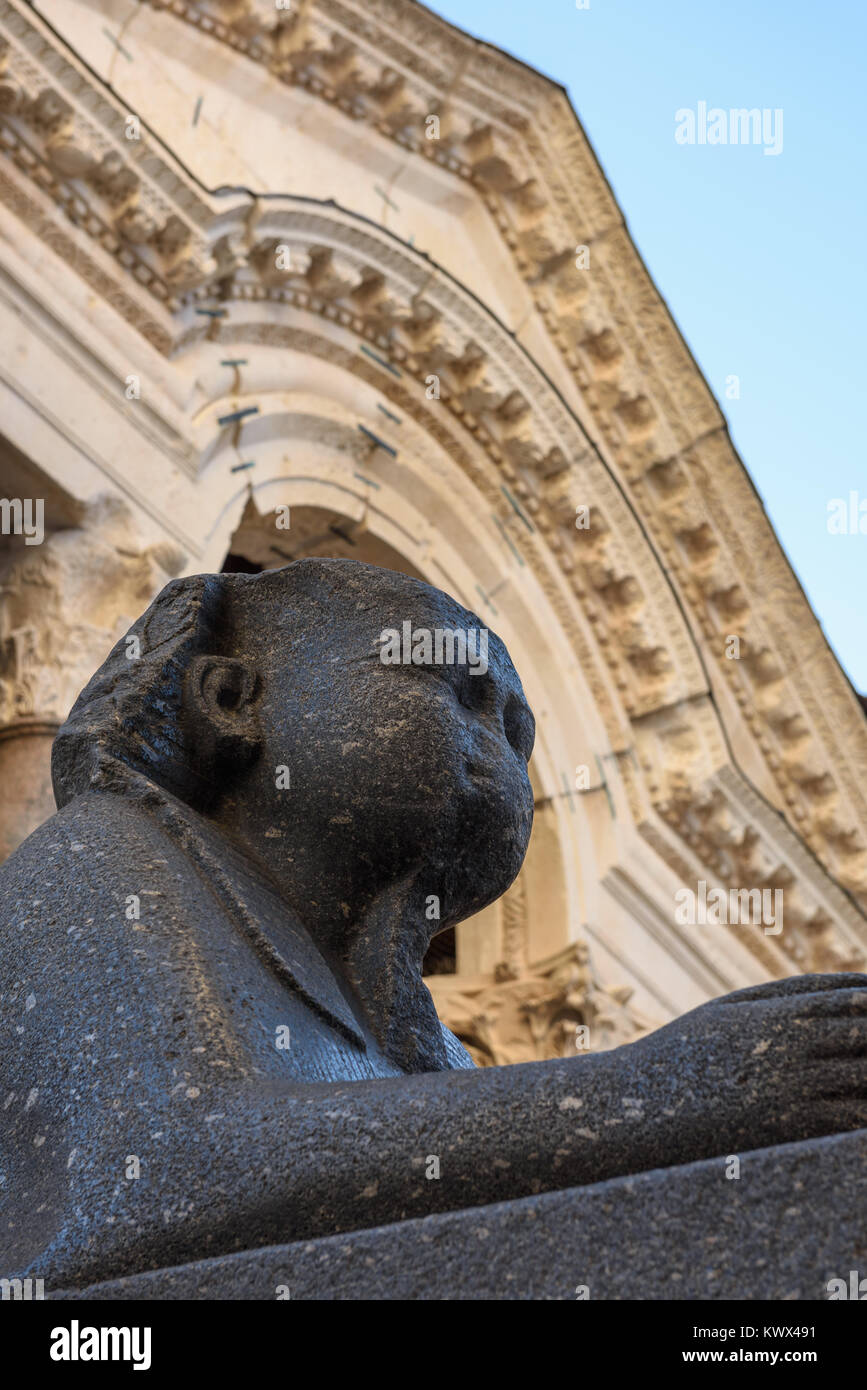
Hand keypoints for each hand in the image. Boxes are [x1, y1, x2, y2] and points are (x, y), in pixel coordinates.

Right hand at [630, 972, 866, 1153]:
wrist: (638, 1106)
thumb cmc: (683, 1052)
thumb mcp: (727, 1011)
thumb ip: (780, 997)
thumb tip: (830, 989)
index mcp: (772, 1014)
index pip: (843, 998)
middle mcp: (787, 1049)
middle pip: (861, 1034)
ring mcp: (790, 1090)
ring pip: (862, 1079)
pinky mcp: (789, 1129)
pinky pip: (846, 1121)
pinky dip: (864, 1114)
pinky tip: (864, 1108)